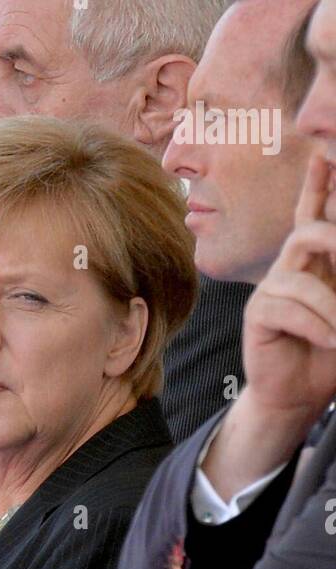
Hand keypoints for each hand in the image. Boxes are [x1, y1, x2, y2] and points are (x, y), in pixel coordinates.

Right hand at [242, 153, 335, 425]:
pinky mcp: (258, 315)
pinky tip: (327, 341)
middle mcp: (291, 270)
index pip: (313, 216)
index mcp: (314, 264)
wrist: (298, 397)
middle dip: (332, 238)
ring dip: (332, 307)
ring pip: (302, 279)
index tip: (324, 153)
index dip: (317, 184)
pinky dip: (316, 326)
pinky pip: (288, 309)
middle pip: (307, 232)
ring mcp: (271, 291)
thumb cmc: (329, 355)